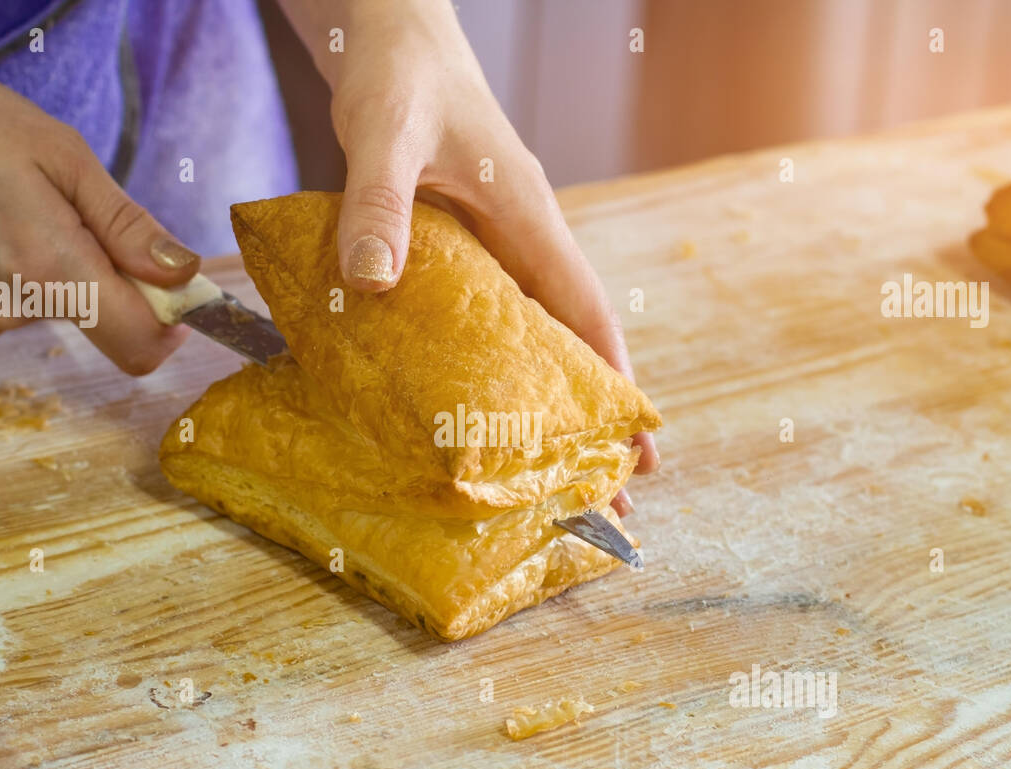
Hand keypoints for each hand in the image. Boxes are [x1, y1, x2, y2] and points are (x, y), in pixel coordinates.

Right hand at [0, 41, 198, 373]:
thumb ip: (128, 226)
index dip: (176, 324)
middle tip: (90, 216)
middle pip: (108, 325)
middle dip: (122, 283)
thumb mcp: (61, 156)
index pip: (141, 345)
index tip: (183, 292)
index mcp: (52, 271)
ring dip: (68, 267)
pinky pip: (23, 302)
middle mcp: (16, 311)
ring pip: (64, 308)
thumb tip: (183, 274)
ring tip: (23, 203)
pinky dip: (29, 269)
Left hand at [280, 1, 659, 514]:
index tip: (638, 440)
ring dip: (546, 389)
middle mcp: (521, 235)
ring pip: (532, 327)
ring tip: (550, 463)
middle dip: (593, 404)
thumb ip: (379, 202)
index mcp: (526, 214)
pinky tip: (477, 397)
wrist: (387, 32)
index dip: (611, 376)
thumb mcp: (385, 133)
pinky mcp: (460, 242)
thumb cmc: (397, 72)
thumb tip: (372, 282)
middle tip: (609, 481)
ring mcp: (493, 240)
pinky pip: (487, 312)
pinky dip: (493, 359)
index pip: (582, 307)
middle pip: (569, 332)